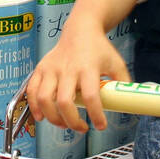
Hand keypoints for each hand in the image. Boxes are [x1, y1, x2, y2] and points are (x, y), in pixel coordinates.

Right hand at [26, 17, 130, 132]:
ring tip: (64, 124)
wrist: (80, 30)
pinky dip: (34, 107)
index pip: (90, 96)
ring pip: (45, 99)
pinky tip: (42, 117)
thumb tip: (127, 105)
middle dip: (72, 121)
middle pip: (64, 102)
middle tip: (82, 128)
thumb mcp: (116, 64)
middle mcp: (67, 69)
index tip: (101, 126)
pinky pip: (32, 91)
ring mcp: (51, 69)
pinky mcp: (40, 69)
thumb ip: (123, 83)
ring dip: (53, 118)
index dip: (95, 115)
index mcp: (88, 68)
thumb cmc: (99, 49)